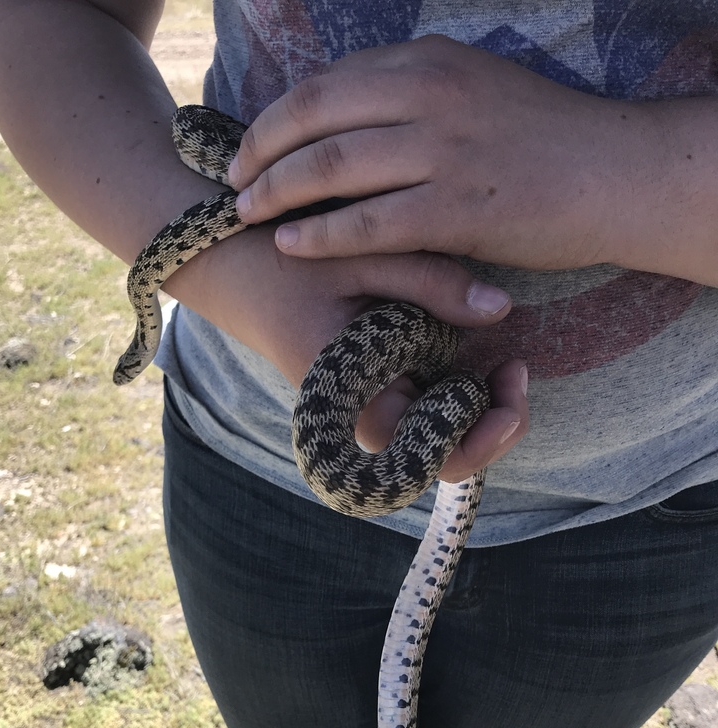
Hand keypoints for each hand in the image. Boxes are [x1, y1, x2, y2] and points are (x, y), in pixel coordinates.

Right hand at [166, 225, 528, 480]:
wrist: (224, 264)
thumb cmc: (279, 262)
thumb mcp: (360, 256)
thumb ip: (430, 282)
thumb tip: (502, 309)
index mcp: (356, 402)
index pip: (435, 457)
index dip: (484, 435)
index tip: (505, 376)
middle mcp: (363, 416)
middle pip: (446, 455)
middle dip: (494, 422)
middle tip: (517, 369)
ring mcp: (370, 404)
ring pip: (440, 430)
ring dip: (479, 402)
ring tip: (507, 360)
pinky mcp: (375, 383)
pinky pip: (427, 399)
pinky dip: (457, 379)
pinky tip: (475, 350)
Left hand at [228, 34, 633, 270]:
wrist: (615, 173)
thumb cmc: (547, 139)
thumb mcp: (477, 90)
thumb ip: (417, 96)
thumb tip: (360, 116)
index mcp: (430, 62)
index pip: (328, 84)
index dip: (277, 118)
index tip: (250, 147)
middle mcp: (428, 96)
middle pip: (314, 119)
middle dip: (260, 153)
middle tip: (231, 185)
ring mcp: (441, 151)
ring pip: (331, 167)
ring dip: (276, 192)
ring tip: (245, 215)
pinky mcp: (456, 210)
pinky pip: (368, 223)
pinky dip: (319, 233)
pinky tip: (289, 244)